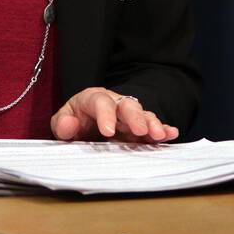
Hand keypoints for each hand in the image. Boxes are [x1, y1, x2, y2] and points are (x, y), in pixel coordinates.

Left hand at [50, 87, 178, 142]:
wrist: (84, 127)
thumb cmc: (74, 123)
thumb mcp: (62, 123)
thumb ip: (62, 124)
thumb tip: (69, 124)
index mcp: (93, 99)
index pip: (100, 102)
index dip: (105, 115)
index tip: (108, 132)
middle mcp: (114, 103)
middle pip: (127, 105)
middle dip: (135, 117)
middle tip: (141, 131)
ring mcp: (128, 115)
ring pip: (143, 115)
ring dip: (152, 124)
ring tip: (160, 135)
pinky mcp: (138, 128)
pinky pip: (151, 126)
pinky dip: (162, 130)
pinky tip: (171, 134)